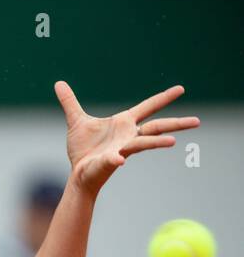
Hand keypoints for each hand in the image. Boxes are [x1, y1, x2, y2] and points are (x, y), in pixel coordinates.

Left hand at [53, 80, 198, 198]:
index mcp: (124, 123)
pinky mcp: (109, 162)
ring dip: (157, 143)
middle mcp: (128, 136)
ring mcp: (122, 149)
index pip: (148, 107)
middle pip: (157, 127)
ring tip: (172, 142)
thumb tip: (59, 83)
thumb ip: (70, 102)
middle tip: (197, 121)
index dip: (164, 98)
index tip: (181, 89)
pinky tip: (119, 160)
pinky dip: (115, 159)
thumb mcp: (76, 121)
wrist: (78, 173)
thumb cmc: (82, 150)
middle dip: (177, 123)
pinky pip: (114, 160)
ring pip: (143, 144)